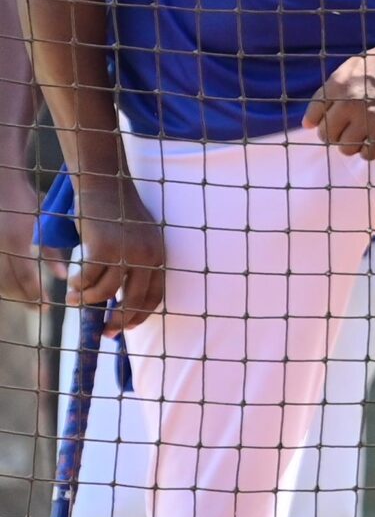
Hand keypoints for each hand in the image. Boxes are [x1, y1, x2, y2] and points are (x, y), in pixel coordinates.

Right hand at [0, 172, 46, 306]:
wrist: (0, 183)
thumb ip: (53, 251)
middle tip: (38, 310)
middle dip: (24, 299)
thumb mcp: (44, 223)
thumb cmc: (27, 201)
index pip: (27, 276)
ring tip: (27, 302)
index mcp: (18, 239)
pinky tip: (12, 289)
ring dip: (13, 294)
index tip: (48, 306)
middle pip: (10, 282)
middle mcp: (0, 245)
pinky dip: (3, 283)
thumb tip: (62, 276)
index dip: (36, 293)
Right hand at [67, 173, 165, 333]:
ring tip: (75, 300)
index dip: (141, 315)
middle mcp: (147, 254)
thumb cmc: (118, 212)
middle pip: (135, 300)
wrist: (106, 183)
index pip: (155, 295)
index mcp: (159, 253)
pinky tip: (72, 285)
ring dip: (89, 300)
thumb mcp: (136, 238)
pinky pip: (88, 278)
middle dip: (119, 321)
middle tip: (106, 333)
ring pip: (107, 292)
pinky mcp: (103, 248)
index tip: (128, 328)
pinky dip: (79, 285)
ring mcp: (126, 251)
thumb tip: (121, 295)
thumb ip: (134, 263)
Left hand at [305, 23, 374, 158]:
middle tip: (348, 129)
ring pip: (345, 148)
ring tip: (362, 135)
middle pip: (327, 135)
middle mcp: (348, 103)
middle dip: (335, 134)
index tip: (327, 123)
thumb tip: (308, 123)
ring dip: (351, 145)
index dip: (318, 122)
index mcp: (337, 85)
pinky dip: (369, 151)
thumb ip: (330, 92)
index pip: (314, 115)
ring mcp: (367, 118)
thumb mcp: (352, 68)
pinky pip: (368, 154)